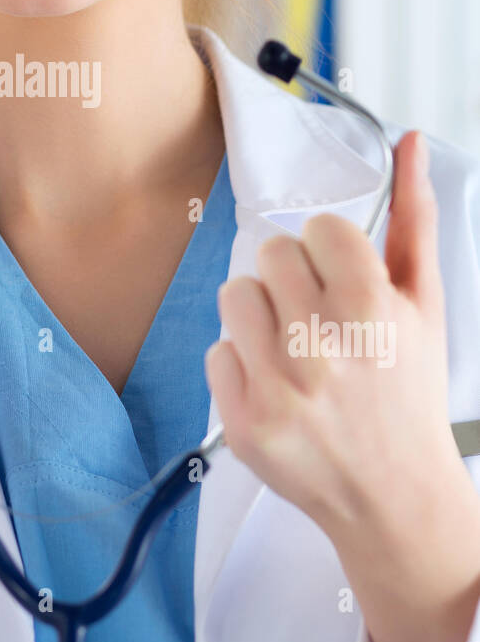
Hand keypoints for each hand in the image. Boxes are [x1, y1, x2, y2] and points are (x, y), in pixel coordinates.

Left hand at [205, 130, 459, 538]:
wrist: (395, 496)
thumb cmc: (409, 395)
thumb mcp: (425, 305)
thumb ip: (415, 219)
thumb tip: (409, 144)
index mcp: (369, 307)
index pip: (318, 228)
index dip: (332, 256)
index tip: (344, 285)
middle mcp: (320, 343)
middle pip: (271, 254)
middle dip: (294, 282)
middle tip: (320, 321)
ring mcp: (277, 385)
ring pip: (235, 296)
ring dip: (261, 317)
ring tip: (295, 351)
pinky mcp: (243, 420)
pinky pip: (216, 352)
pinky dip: (241, 367)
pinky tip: (278, 388)